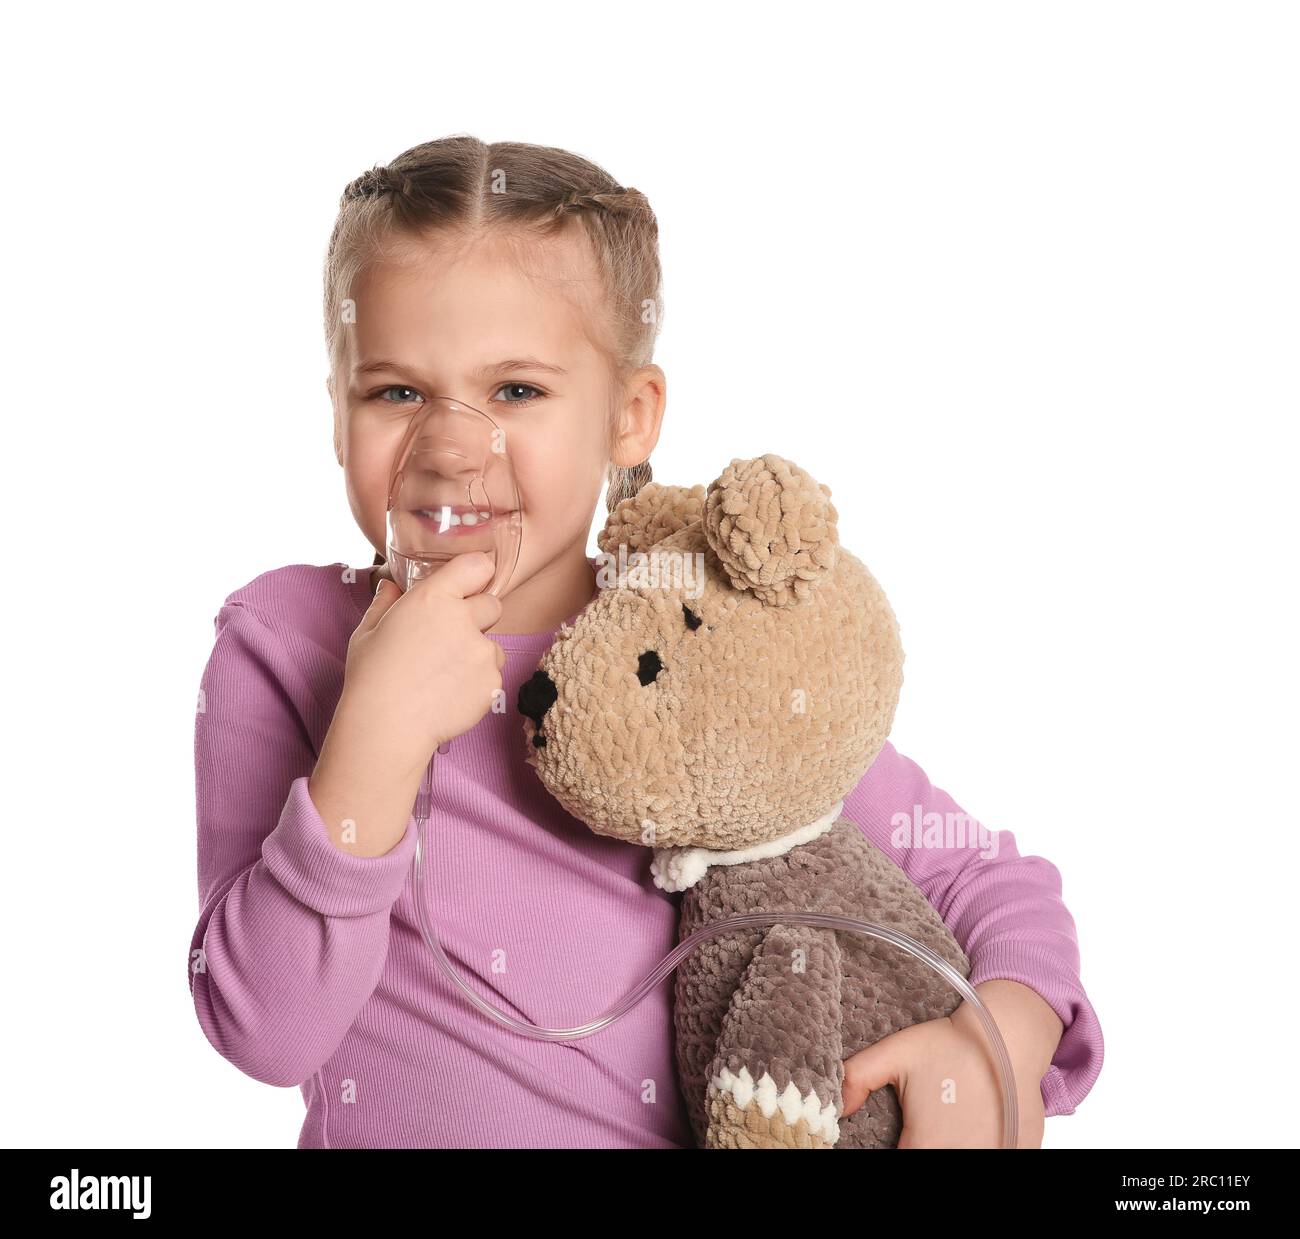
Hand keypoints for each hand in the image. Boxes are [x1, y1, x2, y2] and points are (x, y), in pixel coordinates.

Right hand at [336, 552, 506, 783]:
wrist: (387, 726)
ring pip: (494, 645)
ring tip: (443, 675)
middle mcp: (464, 620)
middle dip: (478, 617)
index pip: (477, 565)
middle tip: (450, 639)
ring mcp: (483, 652)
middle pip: (493, 605)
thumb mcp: (368, 631)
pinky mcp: (492, 682)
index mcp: (433, 598)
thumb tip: (391, 586)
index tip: (469, 585)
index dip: (476, 574)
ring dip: (477, 654)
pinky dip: (477, 683)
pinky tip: (449, 694)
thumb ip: (386, 602)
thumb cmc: (371, 677)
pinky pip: (492, 675)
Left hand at [842, 980, 1059, 1147]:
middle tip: (924, 1127)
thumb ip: (857, 1078)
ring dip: (949, 1145)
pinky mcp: (1018, 1152)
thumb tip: (836, 1107)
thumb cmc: (952, 1044)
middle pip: (928, 1160)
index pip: (900, 1162)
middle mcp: (961, 1156)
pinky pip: (994, 1154)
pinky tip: (973, 1127)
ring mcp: (994, 1155)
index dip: (896, 1149)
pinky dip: (980, 1142)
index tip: (899, 1138)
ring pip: (960, 1159)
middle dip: (922, 1145)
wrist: (1009, 1035)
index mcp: (926, 1145)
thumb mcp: (896, 1053)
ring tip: (948, 1124)